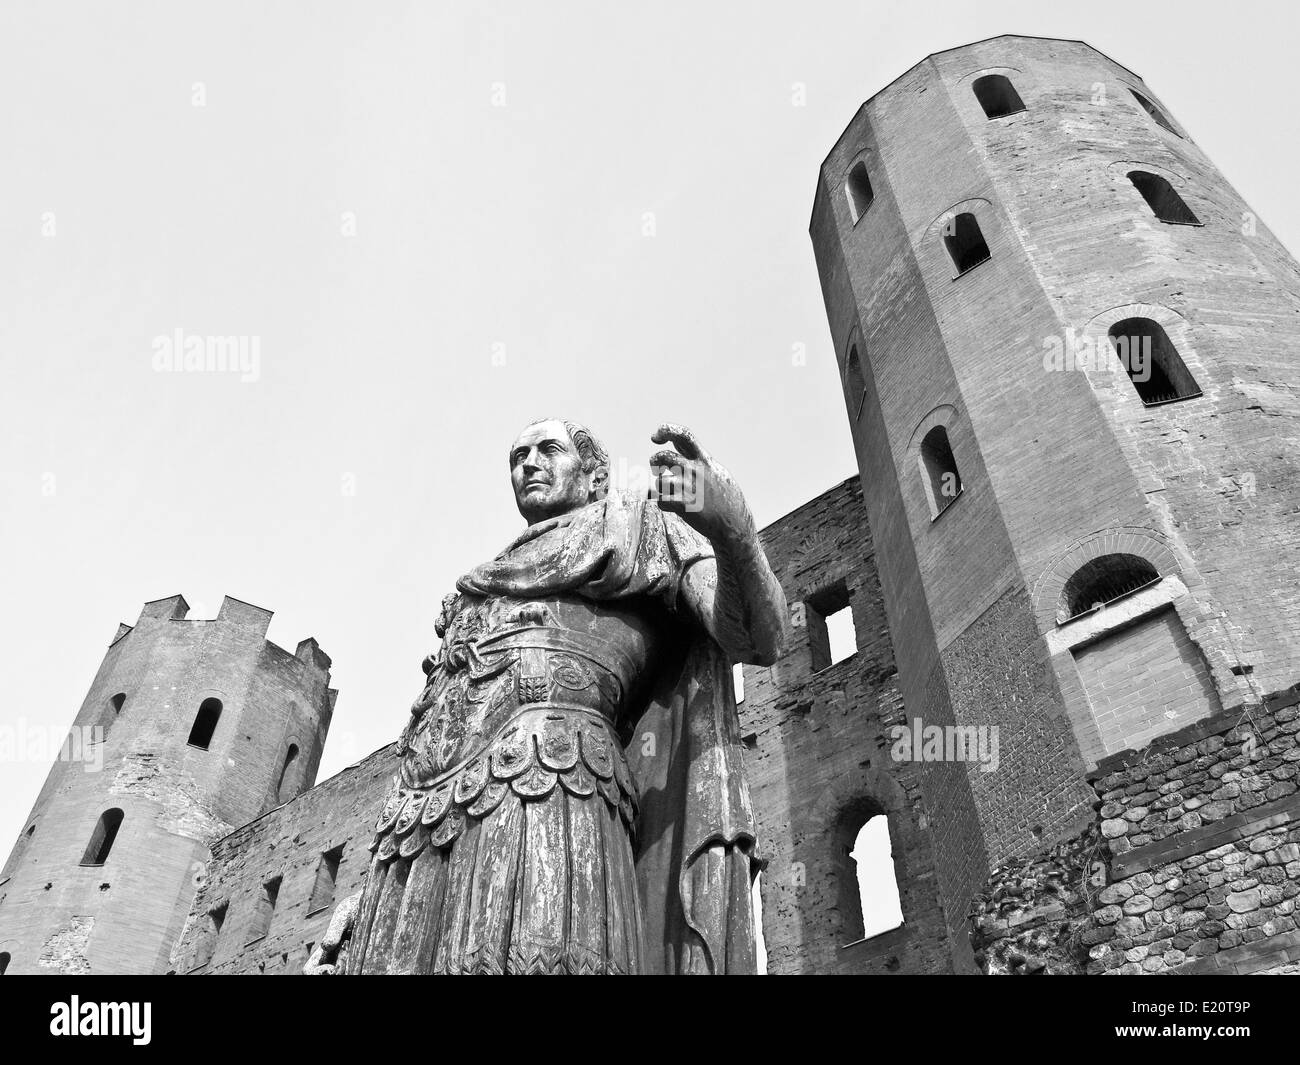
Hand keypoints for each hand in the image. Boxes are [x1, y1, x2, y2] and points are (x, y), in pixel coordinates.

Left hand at [649, 423, 753, 544]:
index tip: (655, 436)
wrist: (735, 524)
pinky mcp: (684, 505)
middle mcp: (696, 470)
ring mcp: (689, 487)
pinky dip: (663, 504)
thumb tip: (678, 442)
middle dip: (655, 461)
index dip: (666, 430)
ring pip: (660, 481)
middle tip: (656, 467)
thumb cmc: (725, 498)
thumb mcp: (716, 472)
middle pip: (664, 456)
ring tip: (670, 493)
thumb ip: (698, 458)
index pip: (684, 435)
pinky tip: (672, 507)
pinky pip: (660, 500)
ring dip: (660, 487)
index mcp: (705, 460)